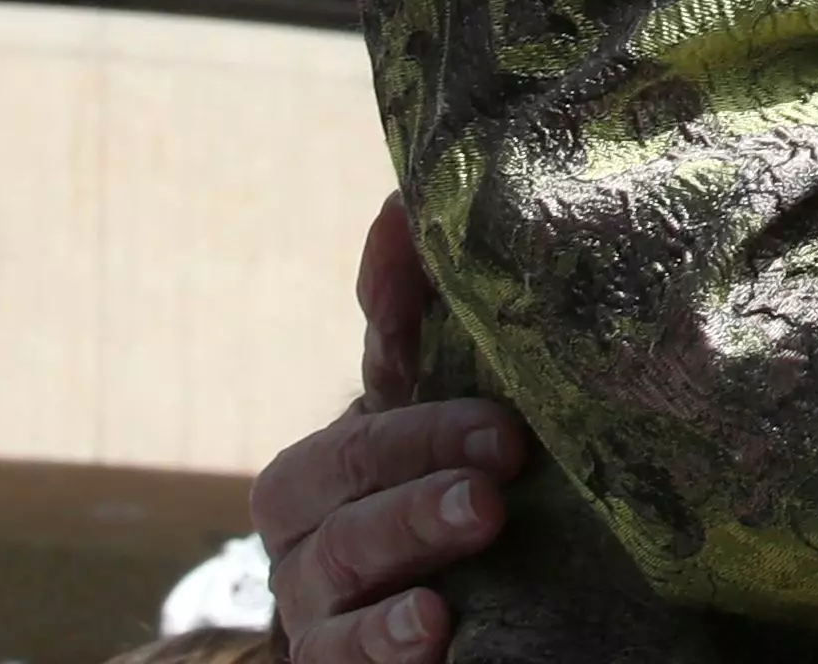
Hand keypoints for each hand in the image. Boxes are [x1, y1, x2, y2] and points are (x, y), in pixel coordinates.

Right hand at [251, 198, 529, 663]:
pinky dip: (380, 643)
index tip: (507, 425)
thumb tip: (400, 199)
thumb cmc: (469, 486)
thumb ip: (421, 315)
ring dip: (405, 539)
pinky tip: (434, 628)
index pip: (350, 432)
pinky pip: (339, 662)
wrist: (507, 616)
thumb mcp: (460, 402)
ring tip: (481, 520)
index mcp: (333, 467)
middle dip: (414, 469)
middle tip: (503, 465)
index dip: (416, 419)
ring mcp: (320, 613)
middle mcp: (309, 539)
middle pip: (331, 491)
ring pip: (332, 573)